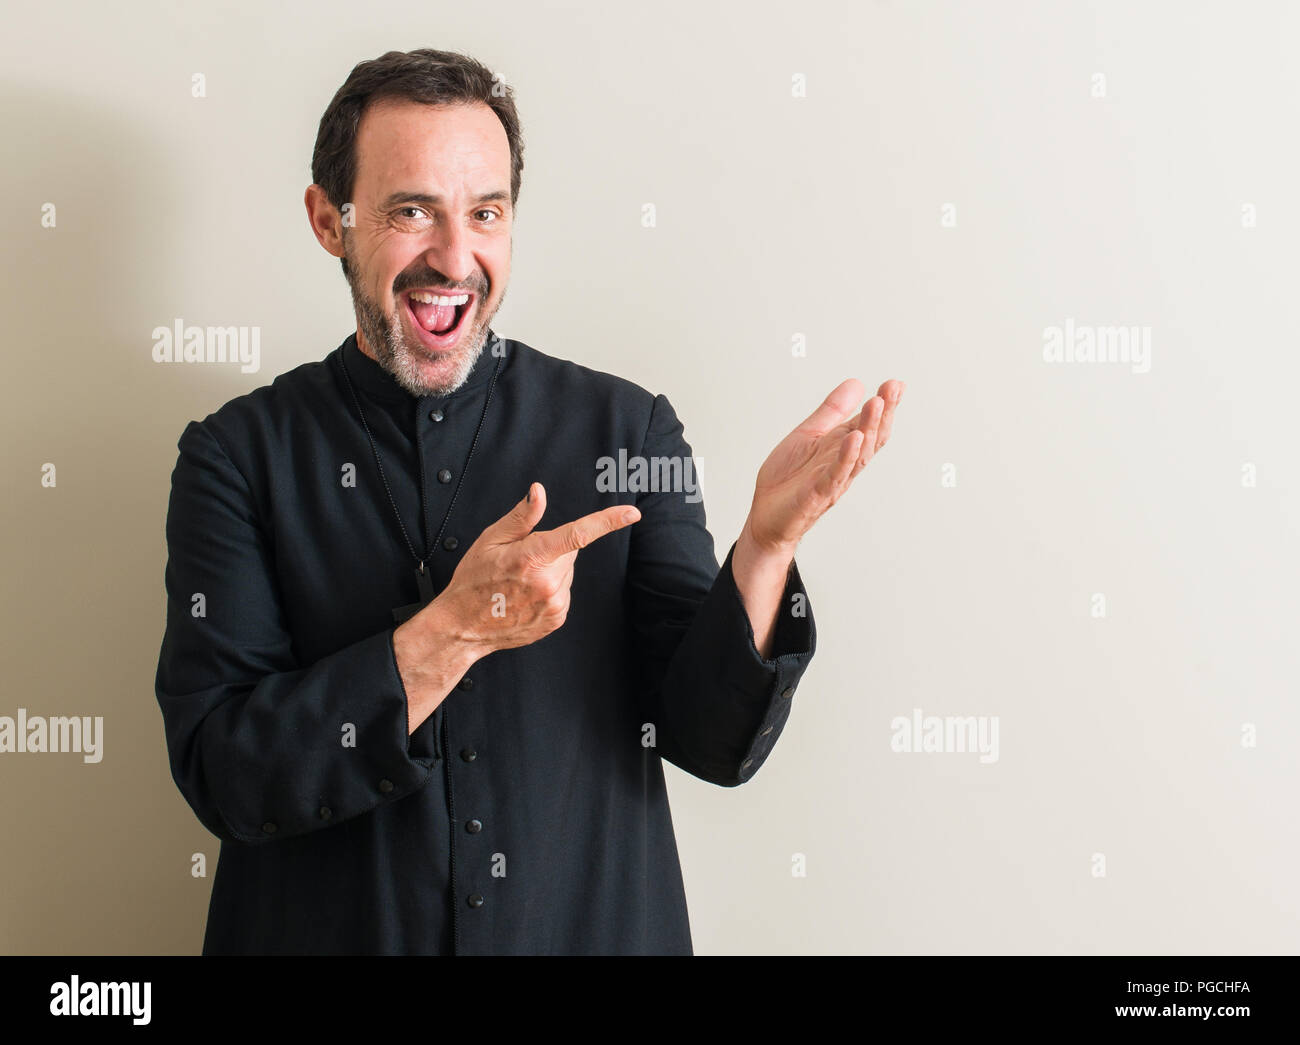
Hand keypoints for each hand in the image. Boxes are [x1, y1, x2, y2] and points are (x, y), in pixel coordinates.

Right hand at [430, 482, 639, 654]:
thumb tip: (538, 492)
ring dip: (550, 572)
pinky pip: (563, 593)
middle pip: (569, 553)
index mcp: (532, 558)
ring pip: (566, 573)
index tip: (631, 513)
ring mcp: (554, 604)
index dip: (608, 521)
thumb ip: (521, 517)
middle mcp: (548, 583)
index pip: (578, 534)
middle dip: (551, 551)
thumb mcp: (490, 541)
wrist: (463, 626)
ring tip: (519, 583)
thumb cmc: (473, 581)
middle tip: (520, 562)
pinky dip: (550, 590)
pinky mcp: (557, 618)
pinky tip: (525, 596)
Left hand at [743, 378, 904, 554]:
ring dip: (868, 428)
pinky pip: (835, 474)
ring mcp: (832, 479)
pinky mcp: (817, 493)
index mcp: (841, 448)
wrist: (765, 517)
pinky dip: (846, 456)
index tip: (896, 384)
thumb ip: (832, 412)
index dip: (883, 405)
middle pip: (870, 437)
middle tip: (893, 389)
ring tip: (876, 404)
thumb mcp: (808, 435)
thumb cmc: (788, 480)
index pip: (868, 424)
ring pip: (858, 454)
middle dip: (883, 413)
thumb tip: (856, 383)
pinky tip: (853, 438)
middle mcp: (843, 464)